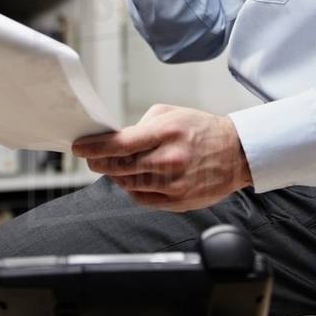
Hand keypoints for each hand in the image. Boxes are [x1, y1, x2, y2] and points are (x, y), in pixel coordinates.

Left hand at [73, 104, 252, 211]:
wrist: (235, 153)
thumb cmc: (201, 130)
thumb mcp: (171, 114)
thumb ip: (142, 125)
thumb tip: (116, 139)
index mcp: (167, 133)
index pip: (121, 143)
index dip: (95, 147)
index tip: (80, 148)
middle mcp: (170, 159)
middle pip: (120, 167)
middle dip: (99, 163)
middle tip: (90, 158)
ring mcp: (174, 184)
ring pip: (128, 184)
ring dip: (115, 176)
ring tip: (113, 167)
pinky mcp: (178, 201)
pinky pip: (142, 199)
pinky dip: (131, 189)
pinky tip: (133, 179)